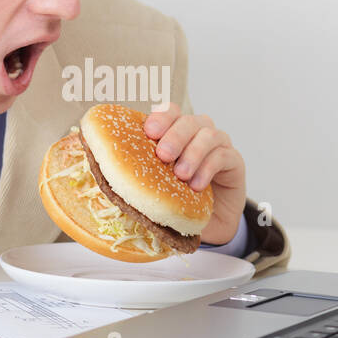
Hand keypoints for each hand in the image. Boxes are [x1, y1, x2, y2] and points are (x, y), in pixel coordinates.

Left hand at [143, 103, 245, 245]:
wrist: (208, 225)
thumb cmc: (177, 202)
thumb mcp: (154, 186)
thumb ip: (137, 172)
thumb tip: (103, 166)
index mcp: (175, 133)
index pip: (170, 112)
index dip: (161, 117)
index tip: (150, 132)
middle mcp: (197, 133)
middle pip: (188, 120)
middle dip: (175, 136)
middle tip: (163, 156)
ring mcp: (218, 145)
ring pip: (208, 134)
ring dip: (192, 153)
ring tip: (181, 175)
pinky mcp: (234, 161)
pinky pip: (223, 155)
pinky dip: (208, 168)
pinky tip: (197, 185)